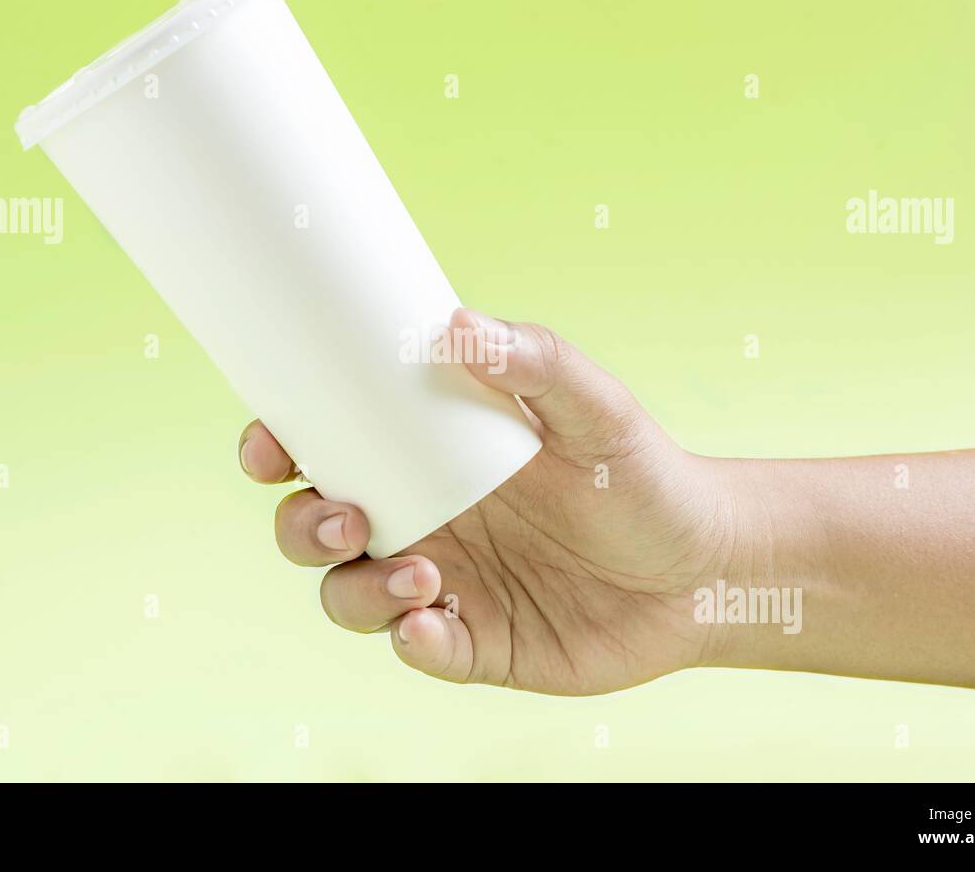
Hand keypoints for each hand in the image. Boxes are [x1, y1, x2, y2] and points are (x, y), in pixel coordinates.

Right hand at [238, 308, 733, 694]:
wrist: (704, 569)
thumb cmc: (642, 474)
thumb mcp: (595, 407)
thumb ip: (535, 361)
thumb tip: (456, 326)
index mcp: (428, 455)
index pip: (328, 446)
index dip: (279, 446)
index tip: (271, 444)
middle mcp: (421, 518)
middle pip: (314, 526)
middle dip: (304, 527)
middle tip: (350, 519)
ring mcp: (442, 584)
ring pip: (348, 596)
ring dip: (359, 590)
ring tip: (425, 575)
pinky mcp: (473, 644)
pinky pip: (415, 649)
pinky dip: (410, 642)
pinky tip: (434, 625)